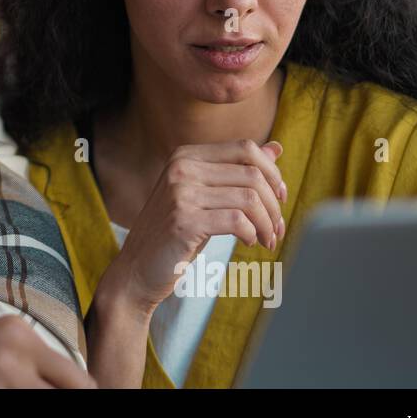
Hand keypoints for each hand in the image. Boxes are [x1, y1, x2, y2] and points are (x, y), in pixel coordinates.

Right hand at [102, 139, 285, 316]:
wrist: (136, 270)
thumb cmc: (174, 233)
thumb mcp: (205, 197)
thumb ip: (236, 171)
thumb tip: (277, 147)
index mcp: (185, 155)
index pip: (245, 148)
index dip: (272, 172)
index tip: (280, 198)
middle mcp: (181, 168)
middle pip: (252, 174)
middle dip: (274, 204)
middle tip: (277, 229)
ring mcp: (180, 193)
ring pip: (249, 198)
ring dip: (267, 223)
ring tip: (268, 240)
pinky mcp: (184, 221)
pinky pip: (237, 221)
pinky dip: (252, 234)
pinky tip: (249, 243)